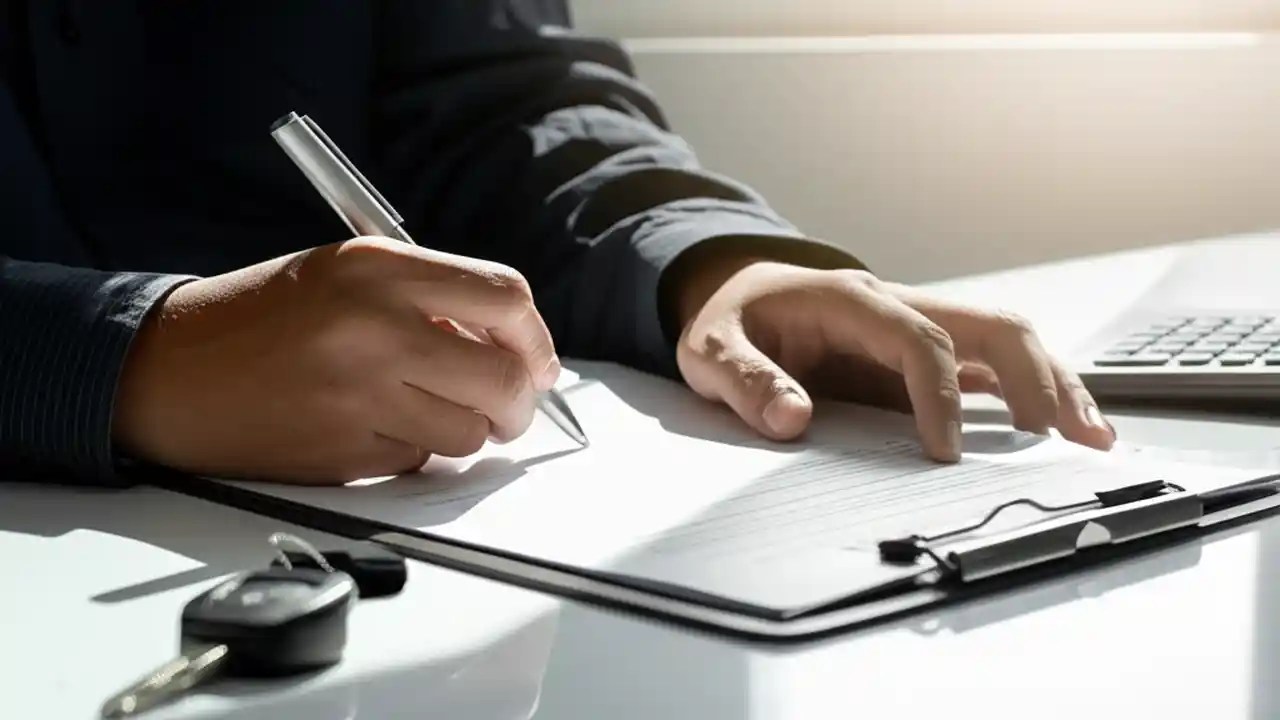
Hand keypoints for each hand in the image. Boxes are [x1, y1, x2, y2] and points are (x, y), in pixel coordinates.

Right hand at [113, 237, 559, 483]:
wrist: (169, 369)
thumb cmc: (265, 315)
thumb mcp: (348, 274)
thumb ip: (433, 299)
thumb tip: (519, 349)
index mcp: (380, 268)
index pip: (506, 298)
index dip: (536, 338)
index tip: (538, 360)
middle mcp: (375, 326)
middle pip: (505, 379)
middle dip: (520, 402)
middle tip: (509, 405)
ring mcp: (360, 394)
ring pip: (470, 433)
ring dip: (465, 429)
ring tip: (424, 407)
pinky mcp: (343, 452)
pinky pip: (419, 461)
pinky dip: (412, 451)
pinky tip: (369, 425)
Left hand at [675, 258, 1114, 460]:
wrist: (737, 294)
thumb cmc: (731, 322)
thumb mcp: (712, 351)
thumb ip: (746, 382)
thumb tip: (792, 419)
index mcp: (851, 302)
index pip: (917, 341)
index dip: (939, 395)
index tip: (944, 454)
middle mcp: (898, 305)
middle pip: (989, 326)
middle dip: (1034, 378)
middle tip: (1062, 439)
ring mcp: (919, 326)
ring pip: (1005, 340)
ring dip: (1053, 383)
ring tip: (1092, 437)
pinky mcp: (926, 352)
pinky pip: (992, 365)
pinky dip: (1033, 392)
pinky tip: (1061, 428)